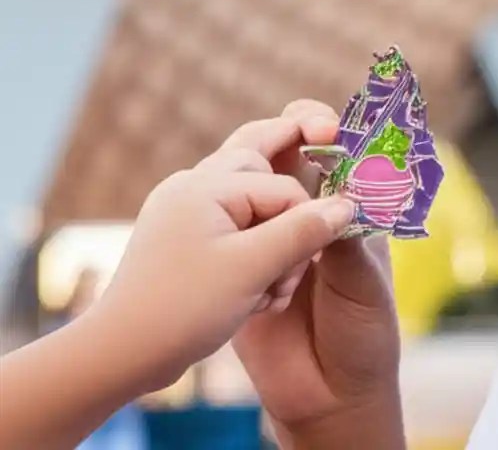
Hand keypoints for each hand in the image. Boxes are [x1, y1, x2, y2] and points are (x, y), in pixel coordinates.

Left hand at [94, 120, 356, 393]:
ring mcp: (185, 209)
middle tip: (293, 260)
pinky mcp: (184, 236)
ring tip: (267, 288)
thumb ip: (304, 231)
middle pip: (268, 174)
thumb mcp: (253, 269)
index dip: (305, 225)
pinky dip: (253, 255)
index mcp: (206, 184)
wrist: (121, 354)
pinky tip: (252, 292)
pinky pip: (235, 227)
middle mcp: (192, 185)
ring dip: (273, 243)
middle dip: (290, 219)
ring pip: (254, 203)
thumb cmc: (183, 308)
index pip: (285, 187)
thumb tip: (347, 205)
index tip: (301, 267)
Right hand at [230, 101, 405, 448]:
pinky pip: (229, 233)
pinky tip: (234, 246)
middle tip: (282, 147)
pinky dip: (229, 232)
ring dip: (252, 190)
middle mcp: (309, 215)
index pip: (339, 153)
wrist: (327, 397)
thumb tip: (336, 196)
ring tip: (264, 214)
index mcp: (349, 212)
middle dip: (282, 143)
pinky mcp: (240, 265)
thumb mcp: (364, 287)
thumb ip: (347, 243)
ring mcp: (271, 238)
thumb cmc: (363, 338)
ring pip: (254, 190)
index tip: (323, 125)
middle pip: (289, 157)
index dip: (329, 130)